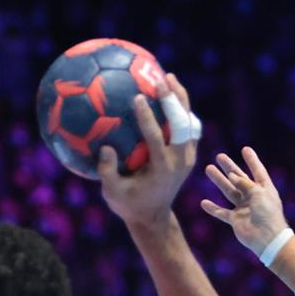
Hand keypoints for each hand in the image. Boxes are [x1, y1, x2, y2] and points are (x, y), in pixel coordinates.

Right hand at [97, 73, 197, 227]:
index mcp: (162, 169)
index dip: (147, 117)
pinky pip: (189, 127)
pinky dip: (182, 110)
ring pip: (190, 122)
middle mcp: (179, 161)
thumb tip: (104, 148)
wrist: (153, 218)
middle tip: (160, 78)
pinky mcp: (188, 154)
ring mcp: (187, 157)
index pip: (156, 137)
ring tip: (169, 77)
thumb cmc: (128, 205)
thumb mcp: (112, 193)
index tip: (137, 97)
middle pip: (181, 124)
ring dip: (181, 99)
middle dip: (172, 100)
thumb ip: (107, 172)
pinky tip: (170, 94)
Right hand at [198, 147, 290, 257]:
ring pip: (229, 191)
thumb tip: (232, 175)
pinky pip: (222, 212)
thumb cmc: (268, 213)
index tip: (245, 149)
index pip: (258, 171)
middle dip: (229, 167)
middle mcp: (254, 197)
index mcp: (264, 189)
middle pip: (239, 178)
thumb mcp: (259, 192)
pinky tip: (203, 203)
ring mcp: (244, 208)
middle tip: (219, 156)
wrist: (267, 238)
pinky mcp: (236, 220)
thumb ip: (244, 183)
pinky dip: (213, 208)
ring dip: (219, 181)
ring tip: (208, 169)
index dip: (252, 160)